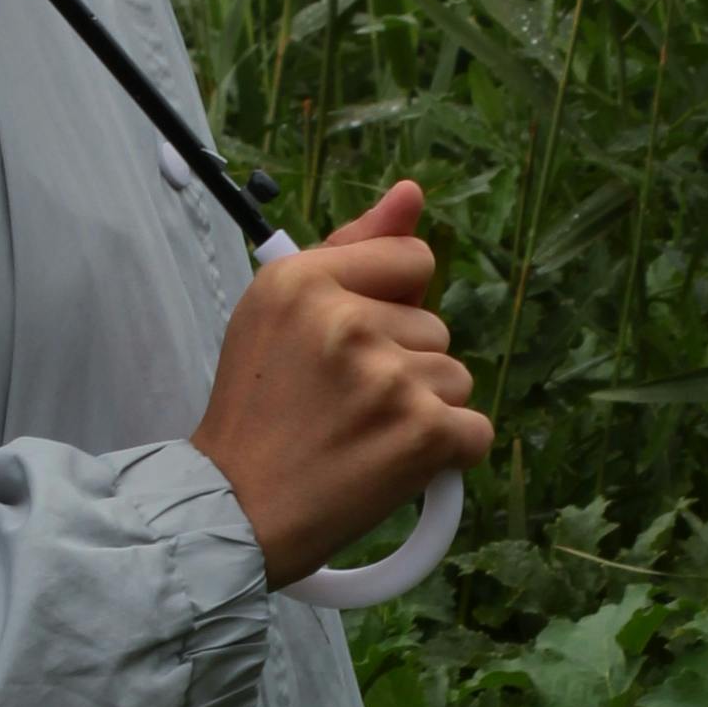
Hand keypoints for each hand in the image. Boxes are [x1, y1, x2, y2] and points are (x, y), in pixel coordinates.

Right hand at [190, 179, 492, 587]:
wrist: (234, 512)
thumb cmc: (256, 415)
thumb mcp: (280, 313)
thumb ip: (352, 246)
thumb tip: (412, 194)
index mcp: (302, 280)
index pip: (411, 259)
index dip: (390, 307)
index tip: (347, 349)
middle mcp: (344, 320)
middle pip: (434, 326)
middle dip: (402, 366)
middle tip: (339, 406)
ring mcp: (387, 377)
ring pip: (455, 378)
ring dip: (422, 412)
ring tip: (359, 437)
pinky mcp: (421, 433)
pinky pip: (473, 430)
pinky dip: (445, 456)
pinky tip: (390, 465)